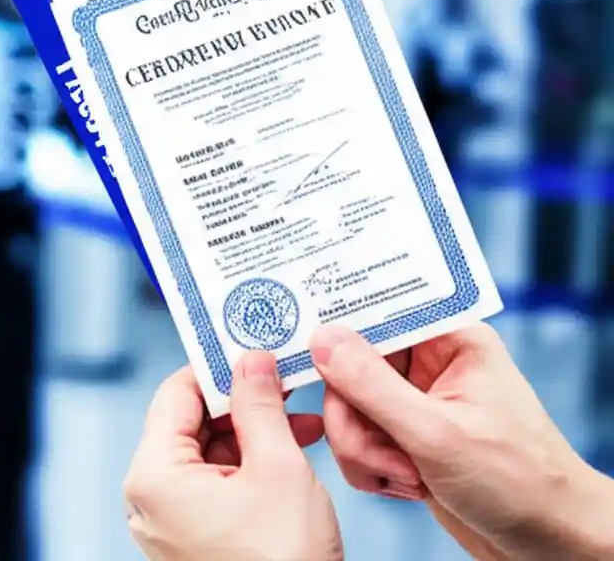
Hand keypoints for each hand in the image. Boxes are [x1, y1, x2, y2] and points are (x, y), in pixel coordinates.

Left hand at [124, 352, 341, 560]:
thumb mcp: (278, 469)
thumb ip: (260, 407)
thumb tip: (251, 363)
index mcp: (153, 475)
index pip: (175, 394)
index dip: (217, 367)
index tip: (251, 348)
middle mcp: (149, 498)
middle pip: (190, 424)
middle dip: (241, 401)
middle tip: (284, 380)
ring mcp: (169, 523)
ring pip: (207, 455)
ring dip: (253, 433)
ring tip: (302, 418)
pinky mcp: (192, 540)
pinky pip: (215, 487)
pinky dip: (250, 466)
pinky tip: (291, 451)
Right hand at [310, 323, 613, 559]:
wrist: (546, 539)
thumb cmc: (518, 481)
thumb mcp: (437, 432)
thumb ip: (372, 385)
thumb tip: (322, 339)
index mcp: (449, 340)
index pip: (376, 313)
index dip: (337, 333)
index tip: (307, 354)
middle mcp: (429, 364)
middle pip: (348, 370)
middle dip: (355, 421)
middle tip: (384, 454)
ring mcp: (414, 402)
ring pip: (346, 409)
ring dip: (363, 452)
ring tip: (405, 476)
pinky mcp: (404, 436)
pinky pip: (356, 440)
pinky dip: (370, 468)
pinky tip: (405, 485)